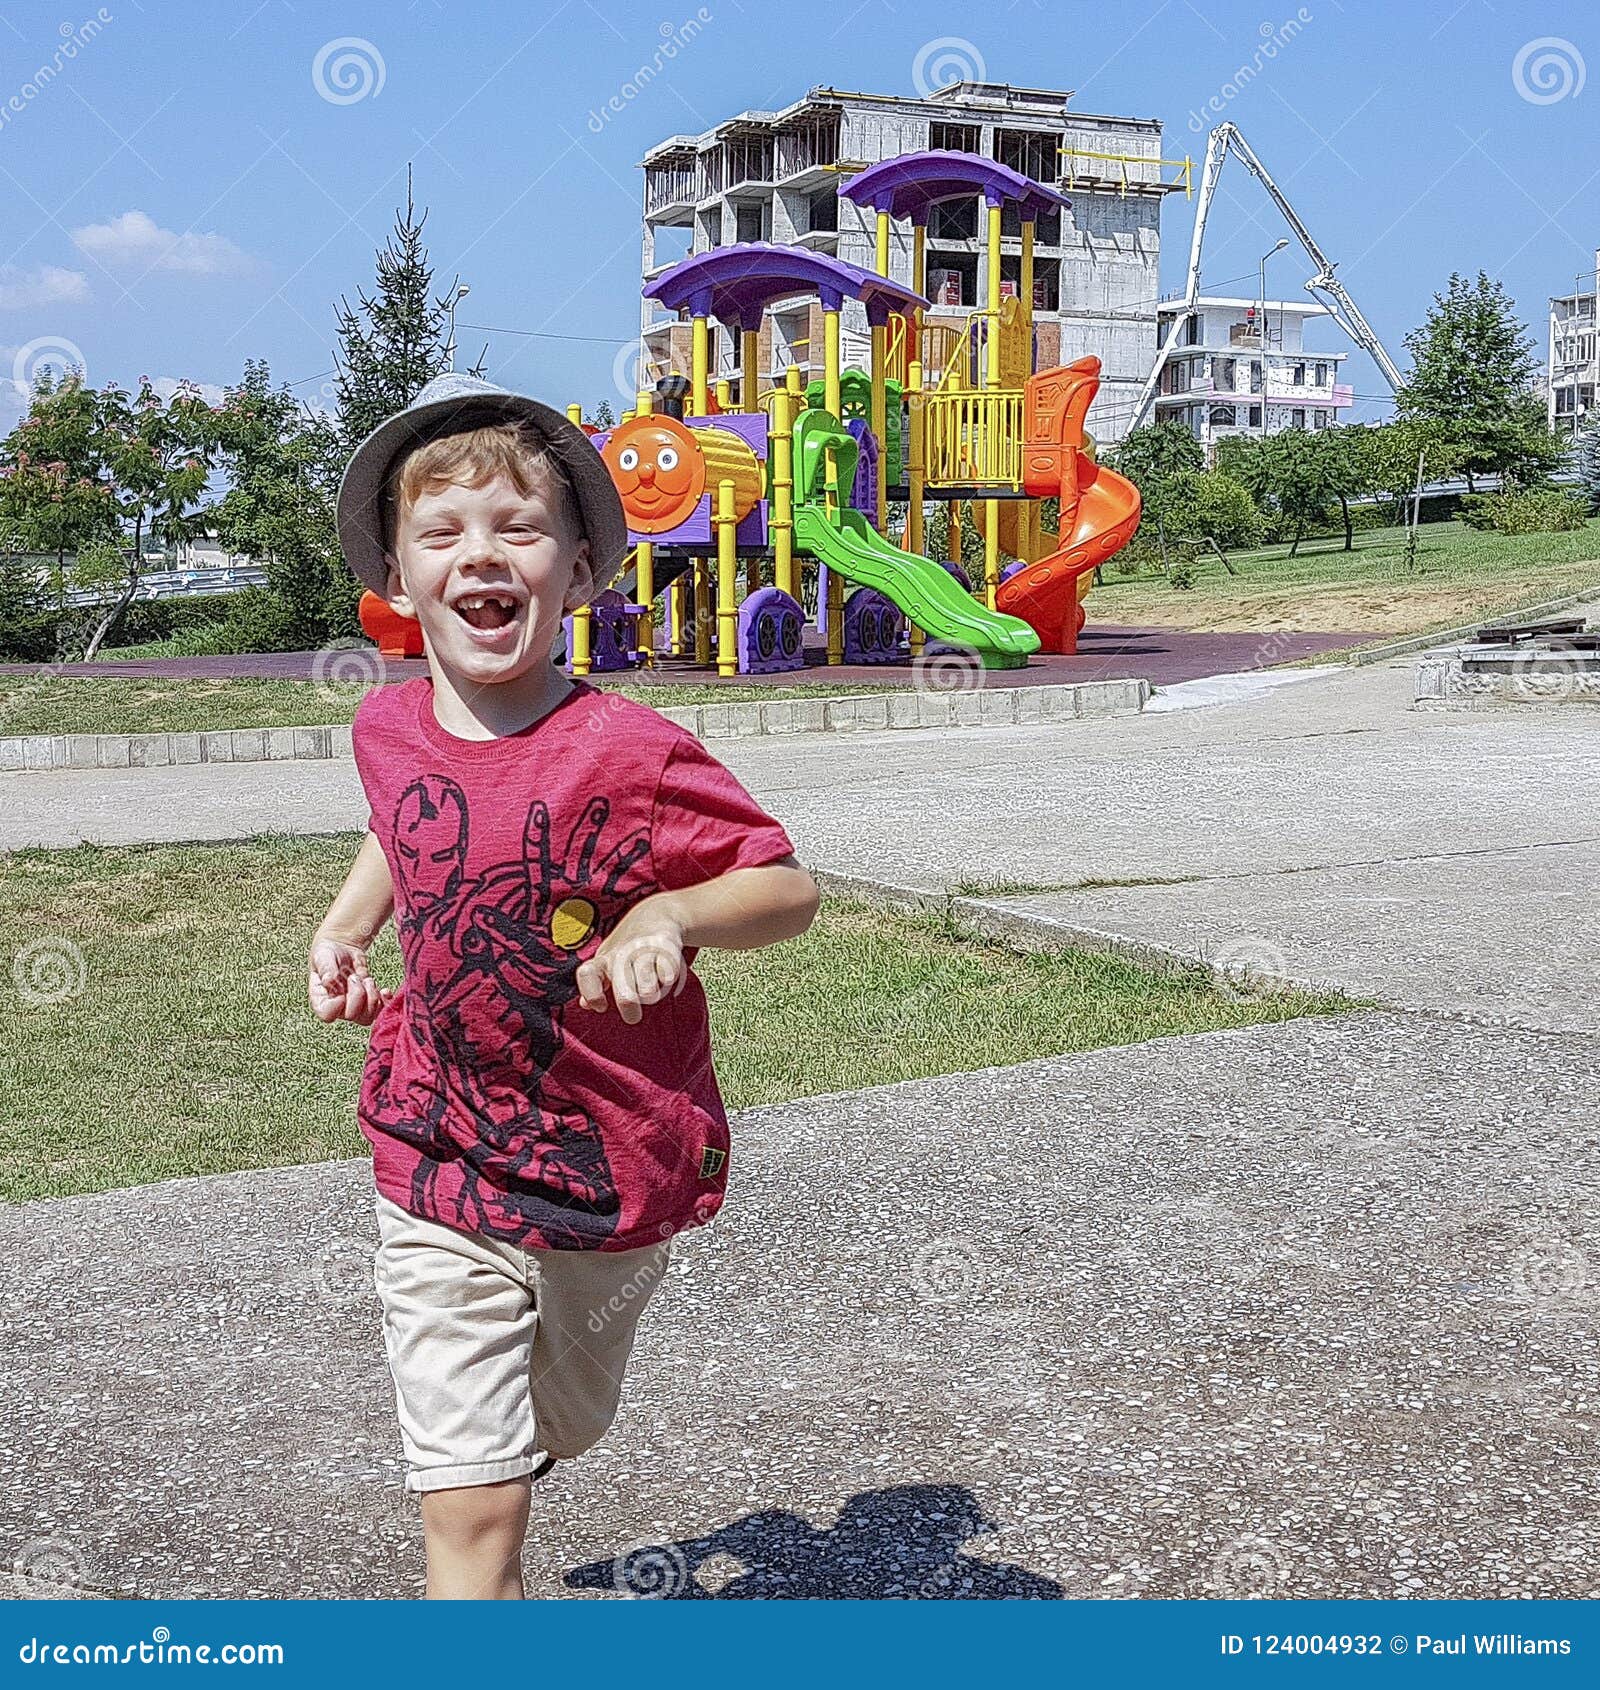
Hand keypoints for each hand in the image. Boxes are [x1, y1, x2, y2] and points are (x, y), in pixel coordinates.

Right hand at [308, 936, 391, 1024]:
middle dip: (357, 994)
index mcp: (320, 999)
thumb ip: (326, 970)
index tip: (341, 989)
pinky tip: (384, 991)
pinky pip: (381, 1011)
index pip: (327, 1014)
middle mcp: (337, 1007)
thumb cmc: (327, 954)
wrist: (342, 949)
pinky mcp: (369, 1002)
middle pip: (351, 1016)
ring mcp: (354, 1006)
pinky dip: (386, 1002)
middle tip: (354, 977)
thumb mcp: (323, 957)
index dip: (337, 1006)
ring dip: (372, 997)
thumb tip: (330, 982)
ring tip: (367, 980)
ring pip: (367, 1017)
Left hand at [574, 898, 688, 1024]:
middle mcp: (622, 954)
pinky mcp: (667, 946)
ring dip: (651, 995)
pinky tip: (665, 975)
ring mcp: (644, 950)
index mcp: (603, 960)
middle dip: (630, 1009)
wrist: (657, 914)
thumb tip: (585, 1004)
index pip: (588, 976)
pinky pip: (668, 975)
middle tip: (634, 1016)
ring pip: (648, 988)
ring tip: (652, 992)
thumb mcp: (607, 963)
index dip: (593, 995)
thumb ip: (595, 984)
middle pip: (625, 993)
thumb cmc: (629, 948)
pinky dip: (667, 979)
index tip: (602, 1007)